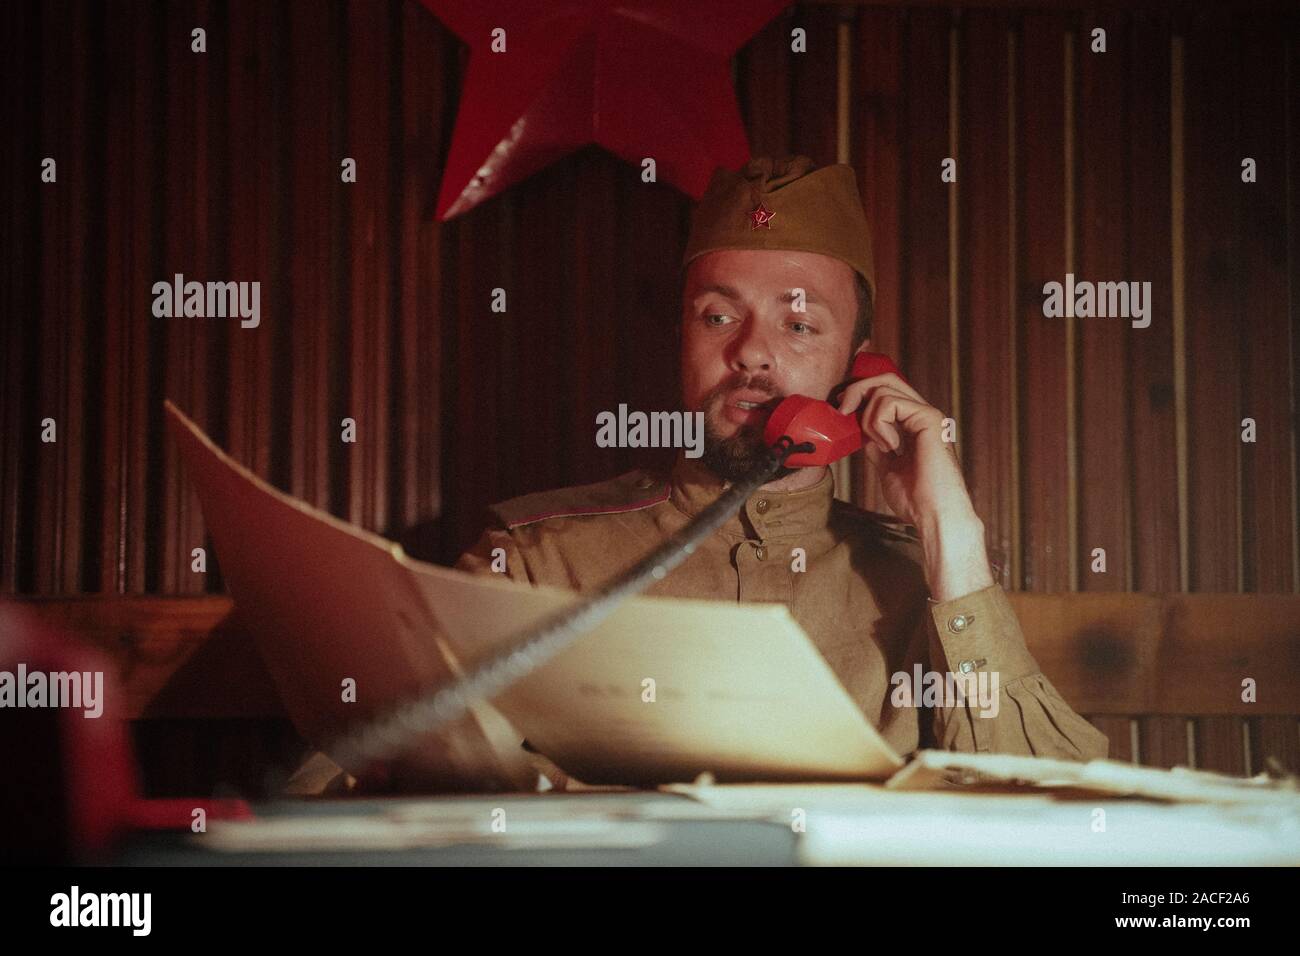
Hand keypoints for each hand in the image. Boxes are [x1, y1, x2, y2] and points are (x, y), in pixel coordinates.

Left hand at [835, 371, 974, 530]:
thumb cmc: (916, 500)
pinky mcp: (929, 418)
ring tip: (881, 446)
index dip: (859, 394)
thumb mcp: (887, 468)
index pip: (885, 391)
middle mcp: (922, 415)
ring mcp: (927, 414)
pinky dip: (880, 425)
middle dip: (856, 390)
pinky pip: (890, 403)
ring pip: (884, 389)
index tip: (841, 412)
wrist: (933, 515)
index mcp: (914, 424)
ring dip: (869, 419)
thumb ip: (878, 447)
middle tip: (842, 411)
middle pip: (885, 379)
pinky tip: (891, 446)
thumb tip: (863, 435)